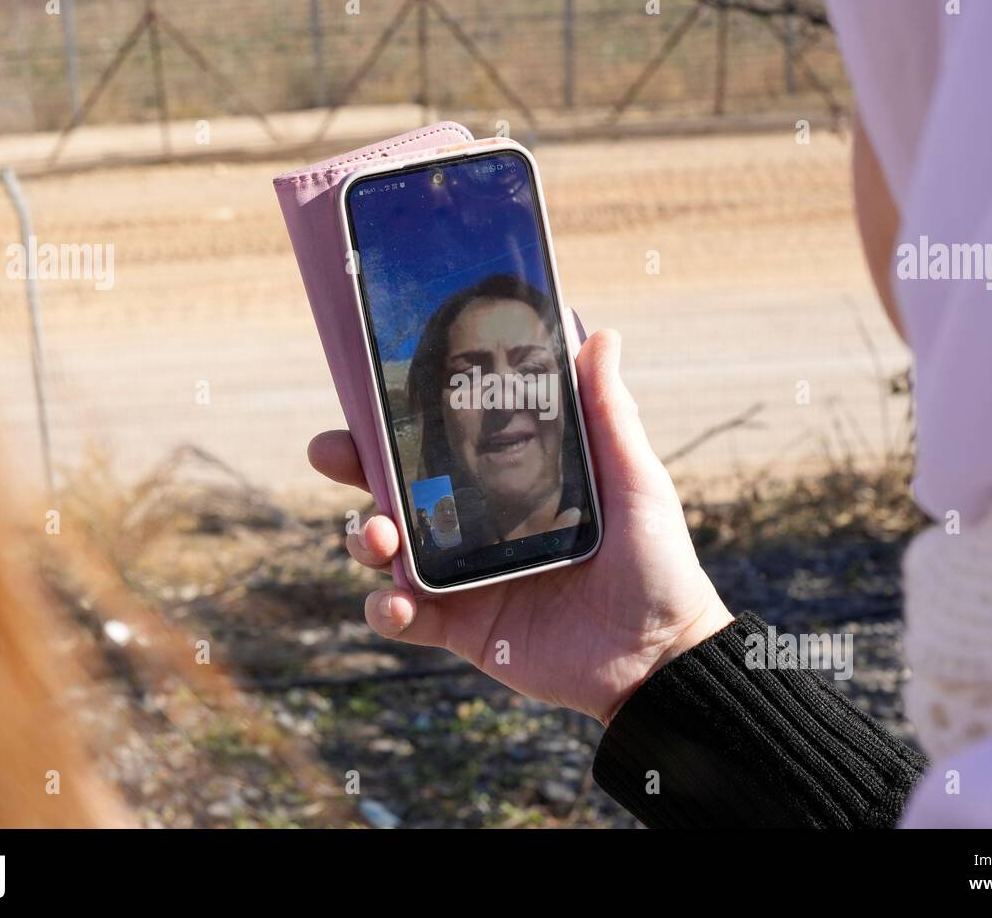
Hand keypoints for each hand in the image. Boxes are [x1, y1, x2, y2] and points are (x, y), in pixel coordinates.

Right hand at [308, 329, 731, 724]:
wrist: (660, 656)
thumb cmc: (657, 562)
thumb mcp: (634, 480)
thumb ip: (608, 413)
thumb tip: (600, 334)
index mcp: (509, 480)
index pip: (442, 440)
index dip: (398, 417)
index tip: (367, 389)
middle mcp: (477, 524)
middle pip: (396, 486)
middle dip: (355, 465)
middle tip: (330, 451)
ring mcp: (463, 576)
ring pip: (386, 548)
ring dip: (364, 536)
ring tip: (380, 537)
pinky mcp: (461, 627)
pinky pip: (403, 616)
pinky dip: (386, 609)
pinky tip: (398, 603)